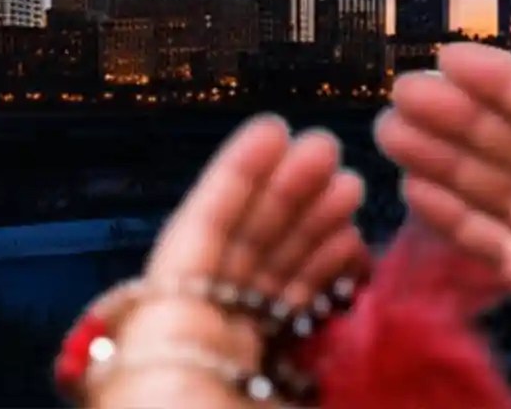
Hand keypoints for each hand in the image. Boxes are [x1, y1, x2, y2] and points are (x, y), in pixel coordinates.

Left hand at [93, 114, 366, 408]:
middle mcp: (191, 340)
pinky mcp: (266, 395)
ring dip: (313, 230)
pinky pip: (291, 326)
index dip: (236, 176)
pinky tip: (351, 252)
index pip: (198, 232)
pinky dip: (321, 285)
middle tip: (330, 150)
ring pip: (270, 282)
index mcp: (159, 328)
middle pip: (239, 248)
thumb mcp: (176, 362)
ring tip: (350, 190)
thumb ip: (213, 287)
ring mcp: (231, 367)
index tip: (275, 128)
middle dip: (287, 194)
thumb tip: (277, 270)